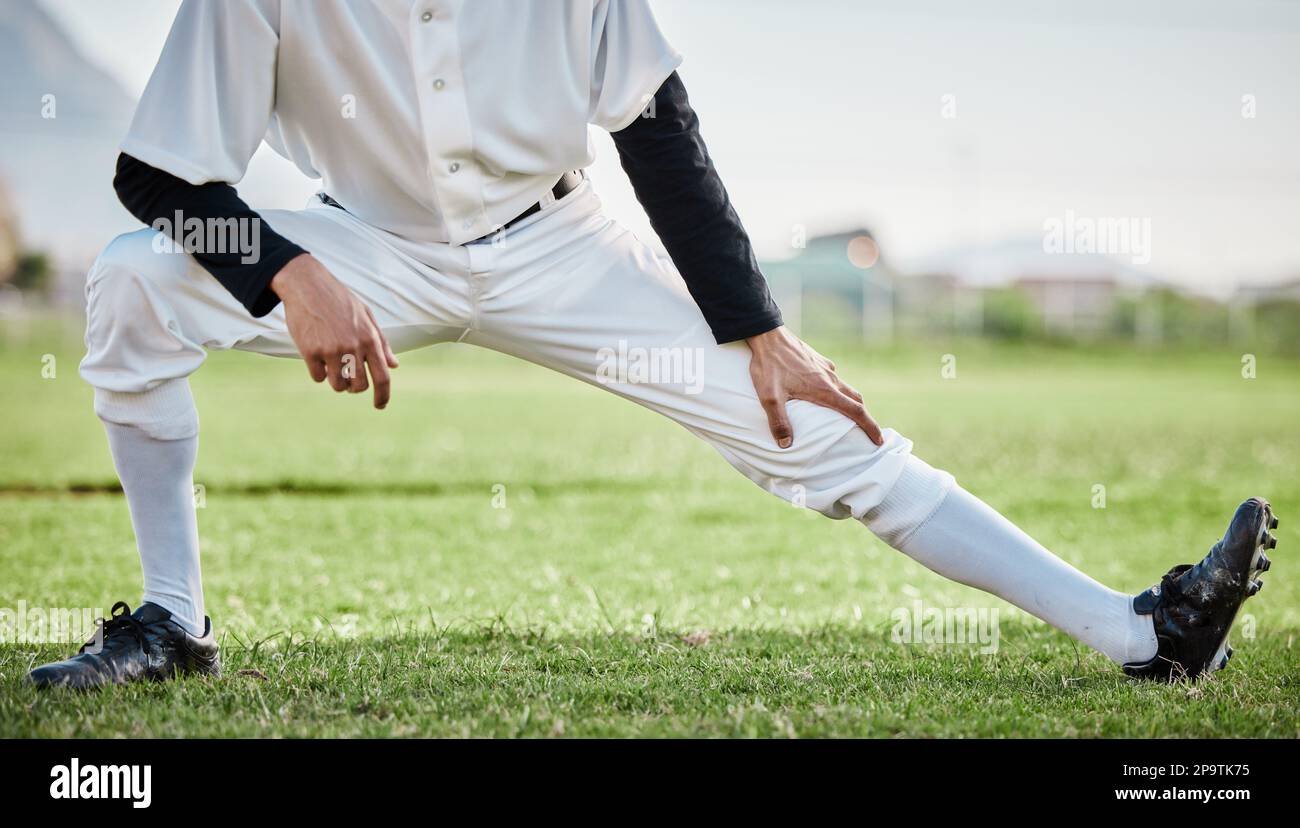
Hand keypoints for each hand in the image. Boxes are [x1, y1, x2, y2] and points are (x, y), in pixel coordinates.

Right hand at [270, 253, 398, 408]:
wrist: (308, 285)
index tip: (380, 405)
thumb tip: (394, 365)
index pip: (383, 377)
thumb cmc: (340, 300)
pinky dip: (319, 372)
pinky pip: (318, 377)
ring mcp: (331, 350)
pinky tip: (318, 357)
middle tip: (349, 380)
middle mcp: (352, 347)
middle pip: (359, 387)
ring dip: (337, 381)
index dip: (383, 396)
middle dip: (355, 388)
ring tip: (333, 365)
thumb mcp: (367, 316)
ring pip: (338, 385)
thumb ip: (381, 342)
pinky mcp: (310, 351)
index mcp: (370, 339)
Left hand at [746, 326, 881, 447]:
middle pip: (855, 399)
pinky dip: (834, 388)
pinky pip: (831, 376)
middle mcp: (829, 377)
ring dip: (849, 401)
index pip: (855, 410)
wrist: (767, 334)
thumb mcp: (769, 397)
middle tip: (865, 431)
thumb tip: (786, 445)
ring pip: (844, 387)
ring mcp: (824, 367)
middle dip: (863, 416)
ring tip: (844, 414)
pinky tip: (822, 391)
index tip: (879, 440)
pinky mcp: (816, 359)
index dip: (870, 426)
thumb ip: (778, 421)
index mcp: (824, 389)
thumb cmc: (769, 365)